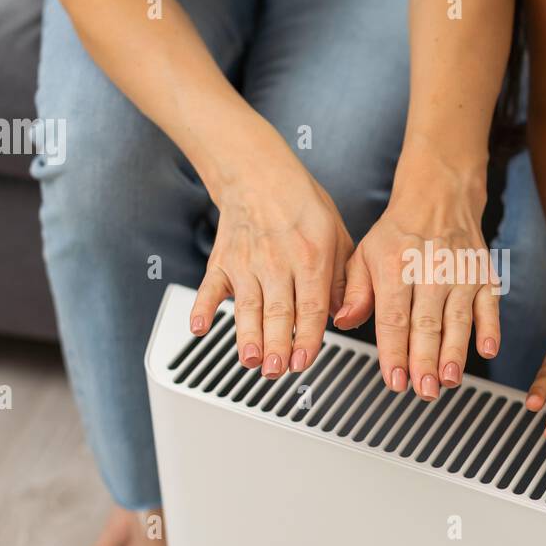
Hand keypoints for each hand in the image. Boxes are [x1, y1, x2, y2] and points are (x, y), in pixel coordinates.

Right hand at [189, 142, 352, 379]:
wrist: (259, 175)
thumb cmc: (303, 206)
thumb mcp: (338, 237)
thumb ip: (344, 280)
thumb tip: (345, 317)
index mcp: (311, 258)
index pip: (311, 306)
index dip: (307, 337)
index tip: (305, 361)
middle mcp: (277, 262)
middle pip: (278, 311)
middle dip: (277, 345)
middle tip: (277, 370)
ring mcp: (247, 263)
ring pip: (247, 306)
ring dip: (247, 336)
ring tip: (250, 361)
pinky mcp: (222, 262)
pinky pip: (210, 288)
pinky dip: (202, 308)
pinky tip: (200, 328)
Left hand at [336, 179, 499, 399]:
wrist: (438, 197)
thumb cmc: (398, 234)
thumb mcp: (364, 255)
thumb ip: (354, 292)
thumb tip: (344, 322)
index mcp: (395, 265)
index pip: (394, 317)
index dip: (394, 352)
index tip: (394, 380)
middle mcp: (430, 269)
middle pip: (427, 323)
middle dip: (425, 361)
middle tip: (423, 390)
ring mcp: (461, 273)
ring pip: (458, 319)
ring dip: (454, 353)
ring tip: (448, 381)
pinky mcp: (484, 276)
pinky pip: (490, 305)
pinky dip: (491, 328)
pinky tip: (487, 350)